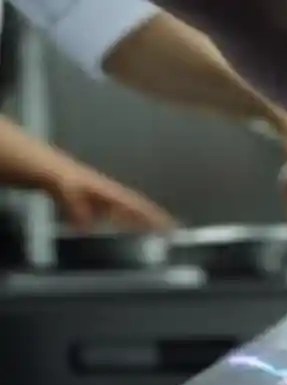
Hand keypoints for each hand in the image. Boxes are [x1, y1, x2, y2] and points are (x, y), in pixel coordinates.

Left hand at [46, 164, 175, 232]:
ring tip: (139, 230)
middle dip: (143, 214)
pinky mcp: (49, 185)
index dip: (149, 212)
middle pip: (120, 199)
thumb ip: (70, 196)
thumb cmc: (14, 152)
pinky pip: (81, 204)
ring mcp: (66, 182)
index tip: (172, 226)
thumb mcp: (46, 175)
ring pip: (101, 202)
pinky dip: (92, 216)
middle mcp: (81, 180)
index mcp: (84, 179)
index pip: (126, 198)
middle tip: (166, 231)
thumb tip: (91, 224)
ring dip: (121, 216)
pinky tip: (88, 224)